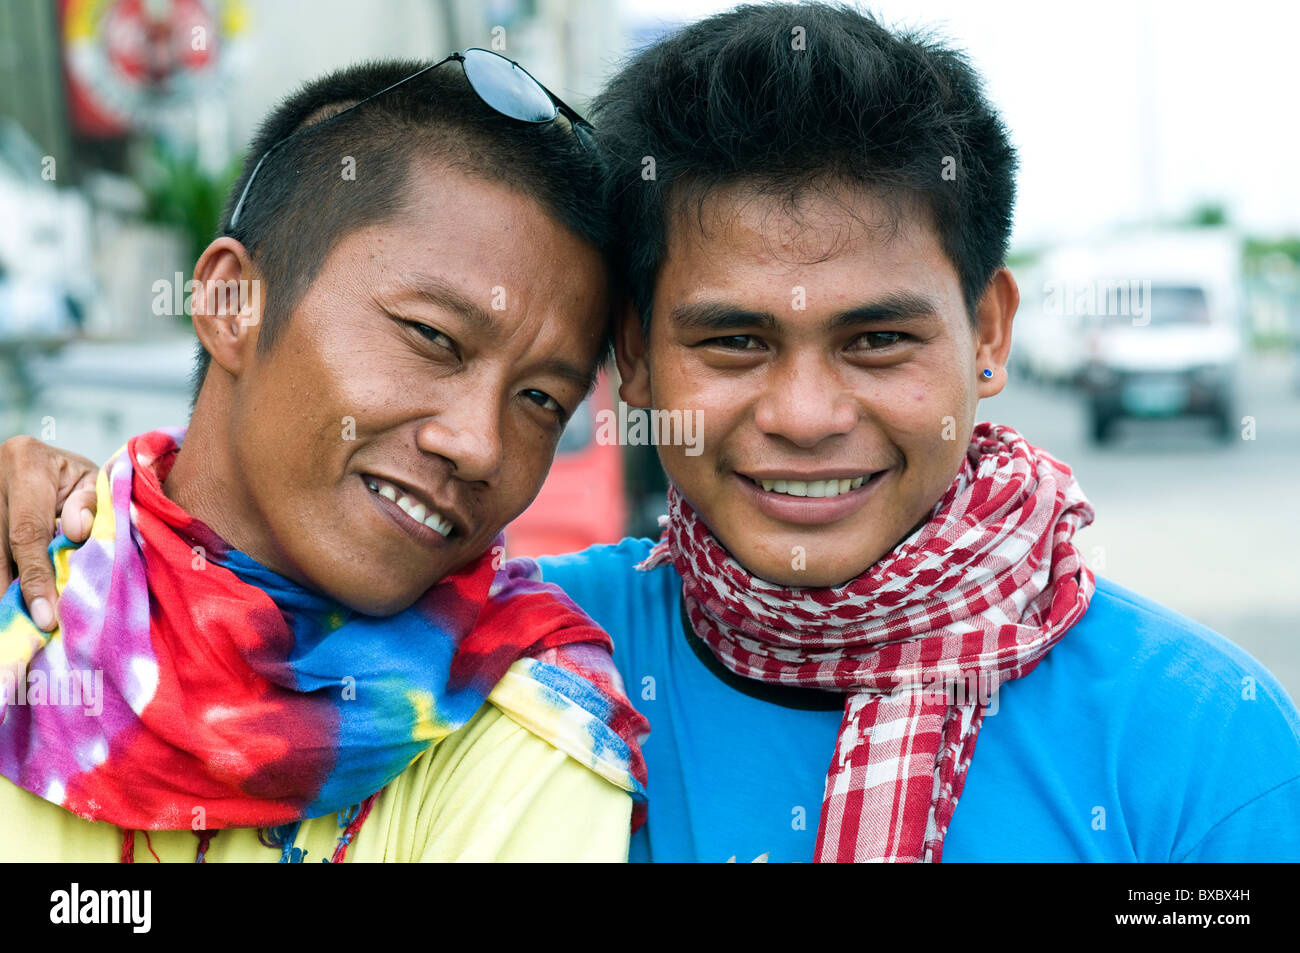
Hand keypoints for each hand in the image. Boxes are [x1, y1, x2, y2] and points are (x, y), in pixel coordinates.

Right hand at [0, 436, 98, 630]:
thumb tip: (77, 531)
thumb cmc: (74, 475)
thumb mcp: (91, 479)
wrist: (45, 461)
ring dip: (3, 587)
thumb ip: (90, 503)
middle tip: (29, 629)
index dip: (35, 578)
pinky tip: (8, 599)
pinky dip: (2, 575)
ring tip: (14, 622)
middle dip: (12, 592)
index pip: (28, 533)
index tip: (46, 616)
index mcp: (26, 461)